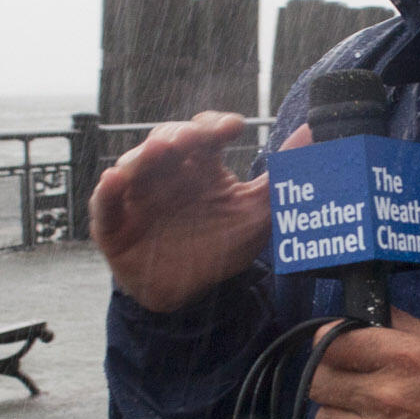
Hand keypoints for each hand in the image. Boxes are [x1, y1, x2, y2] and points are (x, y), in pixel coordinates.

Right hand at [93, 112, 278, 312]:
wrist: (186, 293)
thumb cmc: (218, 244)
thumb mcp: (257, 213)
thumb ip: (284, 176)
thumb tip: (315, 134)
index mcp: (199, 163)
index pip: (205, 132)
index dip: (215, 125)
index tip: (234, 127)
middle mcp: (166, 171)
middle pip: (167, 139)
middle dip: (180, 135)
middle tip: (193, 138)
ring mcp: (137, 194)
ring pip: (135, 164)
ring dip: (145, 156)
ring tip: (159, 151)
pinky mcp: (113, 222)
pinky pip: (104, 203)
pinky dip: (107, 191)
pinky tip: (114, 181)